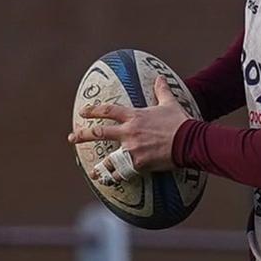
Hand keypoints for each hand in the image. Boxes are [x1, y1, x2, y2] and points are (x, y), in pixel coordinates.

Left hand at [68, 77, 188, 178]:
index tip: (83, 112)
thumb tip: (159, 77)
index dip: (94, 110)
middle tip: (71, 138)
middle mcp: (129, 132)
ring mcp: (132, 148)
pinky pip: (124, 172)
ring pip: (109, 158)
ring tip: (92, 172)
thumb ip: (162, 91)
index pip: (108, 111)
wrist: (189, 140)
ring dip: (99, 166)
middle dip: (83, 135)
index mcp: (134, 116)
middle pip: (100, 133)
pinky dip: (117, 178)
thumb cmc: (180, 121)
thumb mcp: (170, 103)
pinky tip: (111, 182)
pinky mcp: (139, 163)